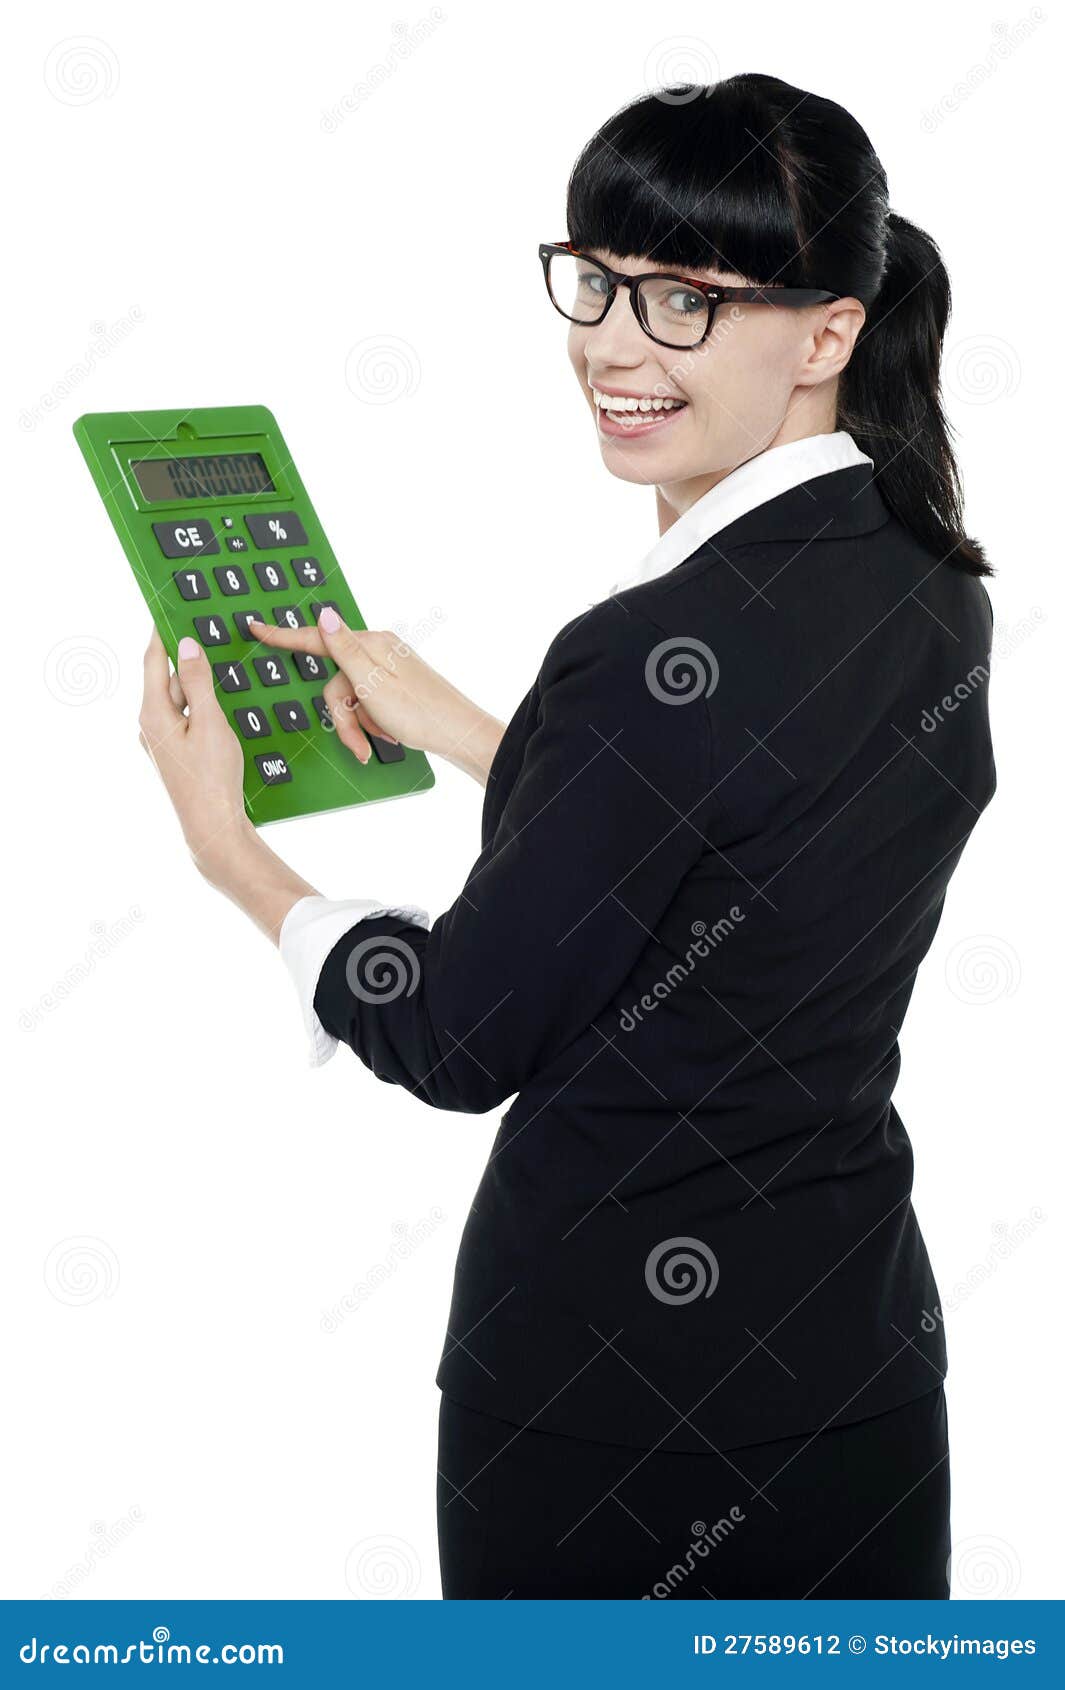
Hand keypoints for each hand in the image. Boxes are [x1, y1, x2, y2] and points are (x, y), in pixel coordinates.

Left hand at [139, 628, 318, 935]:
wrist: (212, 826)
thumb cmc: (212, 777)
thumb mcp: (211, 722)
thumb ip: (199, 682)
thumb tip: (187, 647)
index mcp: (152, 712)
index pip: (154, 660)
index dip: (162, 632)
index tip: (167, 608)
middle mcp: (150, 725)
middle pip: (170, 680)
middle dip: (190, 661)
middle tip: (210, 637)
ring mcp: (161, 741)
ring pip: (181, 701)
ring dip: (200, 688)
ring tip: (224, 674)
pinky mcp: (175, 754)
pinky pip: (187, 720)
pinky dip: (202, 709)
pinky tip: (224, 710)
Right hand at [247, 608, 504, 783]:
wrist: (459, 736)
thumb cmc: (422, 713)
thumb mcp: (373, 684)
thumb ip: (343, 651)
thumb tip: (325, 615)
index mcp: (371, 645)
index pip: (319, 638)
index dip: (284, 637)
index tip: (256, 627)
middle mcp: (378, 653)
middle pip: (335, 682)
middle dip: (343, 717)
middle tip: (359, 742)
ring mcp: (387, 671)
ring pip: (350, 698)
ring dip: (359, 725)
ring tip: (379, 739)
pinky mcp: (395, 689)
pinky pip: (367, 705)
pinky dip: (372, 724)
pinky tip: (388, 733)